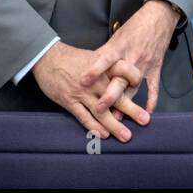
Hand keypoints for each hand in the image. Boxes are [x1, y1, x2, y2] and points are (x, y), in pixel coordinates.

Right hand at [32, 41, 148, 140]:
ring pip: (101, 111)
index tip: (142, 86)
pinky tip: (103, 134)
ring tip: (126, 136)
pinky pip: (84, 116)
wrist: (47, 57)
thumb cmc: (71, 58)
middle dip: (132, 109)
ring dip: (115, 125)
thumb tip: (124, 74)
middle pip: (116, 96)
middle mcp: (95, 80)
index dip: (134, 79)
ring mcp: (82, 92)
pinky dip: (94, 126)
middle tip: (145, 120)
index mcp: (103, 66)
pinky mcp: (70, 101)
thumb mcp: (93, 56)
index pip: (124, 71)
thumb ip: (108, 66)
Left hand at [81, 0, 179, 114]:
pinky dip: (151, 100)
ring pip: (133, 87)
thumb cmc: (135, 25)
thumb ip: (106, 52)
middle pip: (119, 80)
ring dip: (126, 103)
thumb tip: (90, 65)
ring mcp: (144, 65)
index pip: (105, 60)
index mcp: (120, 47)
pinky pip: (154, 87)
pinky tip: (148, 112)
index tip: (83, 82)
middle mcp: (131, 58)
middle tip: (99, 109)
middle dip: (109, 96)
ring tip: (117, 118)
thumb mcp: (117, 35)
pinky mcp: (155, 68)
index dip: (94, 71)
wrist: (159, 17)